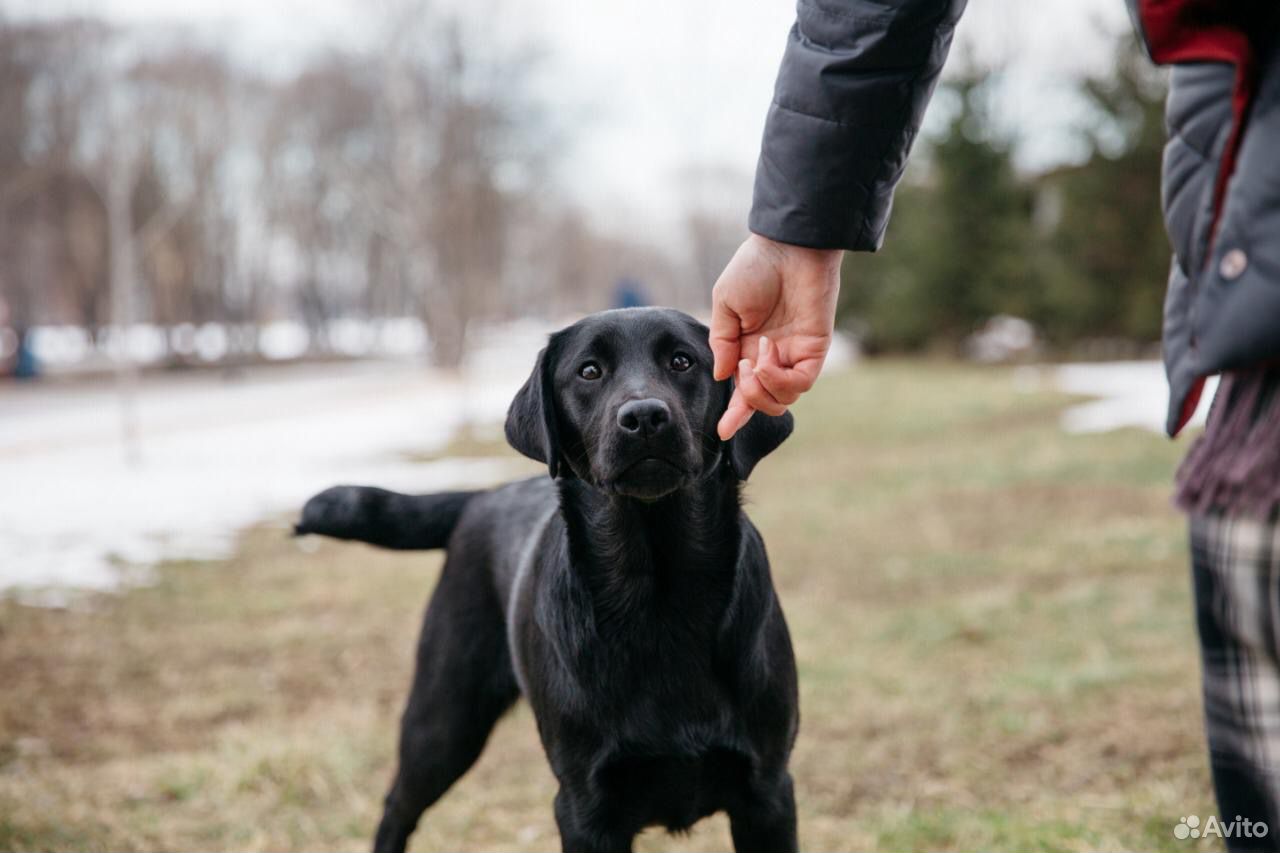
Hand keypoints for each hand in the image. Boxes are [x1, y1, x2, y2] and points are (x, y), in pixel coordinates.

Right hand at [710, 234, 841, 439]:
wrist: (787, 247)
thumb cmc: (754, 268)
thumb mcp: (724, 305)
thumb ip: (721, 342)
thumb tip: (723, 377)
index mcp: (748, 348)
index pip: (743, 391)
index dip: (734, 414)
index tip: (722, 432)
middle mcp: (772, 357)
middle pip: (764, 403)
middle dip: (748, 399)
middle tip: (741, 367)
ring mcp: (794, 355)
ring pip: (782, 400)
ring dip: (762, 387)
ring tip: (755, 357)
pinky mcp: (815, 350)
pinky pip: (799, 384)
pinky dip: (779, 378)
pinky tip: (768, 352)